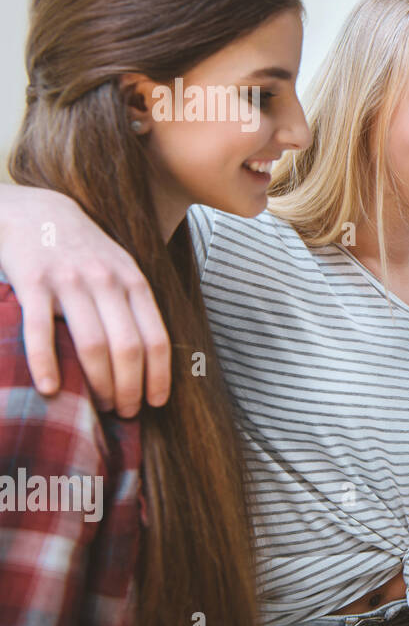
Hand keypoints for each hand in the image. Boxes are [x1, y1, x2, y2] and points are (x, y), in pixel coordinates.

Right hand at [0, 184, 169, 416]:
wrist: (35, 212)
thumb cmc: (85, 251)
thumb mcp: (121, 269)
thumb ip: (135, 305)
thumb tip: (153, 357)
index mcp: (134, 282)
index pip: (156, 338)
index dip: (159, 376)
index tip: (156, 404)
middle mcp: (106, 282)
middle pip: (127, 348)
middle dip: (130, 388)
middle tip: (125, 412)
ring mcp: (69, 282)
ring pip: (92, 344)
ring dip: (99, 384)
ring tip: (101, 407)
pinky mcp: (32, 282)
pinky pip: (40, 330)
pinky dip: (45, 364)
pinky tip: (50, 390)